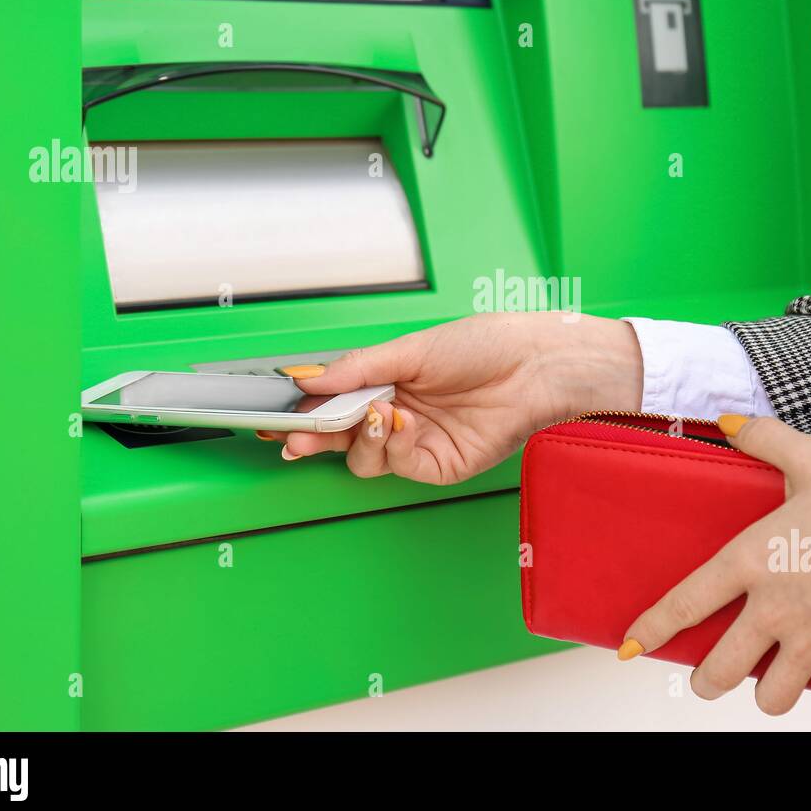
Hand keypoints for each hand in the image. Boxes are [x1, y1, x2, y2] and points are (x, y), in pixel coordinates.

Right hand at [259, 312, 642, 484]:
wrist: (537, 364)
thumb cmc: (486, 345)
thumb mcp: (412, 349)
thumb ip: (359, 368)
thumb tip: (310, 380)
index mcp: (389, 383)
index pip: (335, 404)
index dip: (304, 413)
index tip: (273, 417)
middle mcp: (399, 416)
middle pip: (341, 438)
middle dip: (313, 438)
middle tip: (292, 436)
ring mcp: (418, 443)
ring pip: (363, 459)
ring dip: (358, 439)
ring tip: (373, 413)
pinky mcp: (440, 465)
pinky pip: (398, 466)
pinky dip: (391, 447)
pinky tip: (399, 423)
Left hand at [621, 415, 810, 729]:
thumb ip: (767, 439)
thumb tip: (729, 421)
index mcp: (753, 563)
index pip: (685, 603)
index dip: (652, 628)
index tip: (631, 647)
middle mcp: (773, 613)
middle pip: (719, 671)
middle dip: (709, 680)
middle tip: (712, 677)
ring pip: (770, 699)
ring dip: (770, 694)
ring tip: (777, 682)